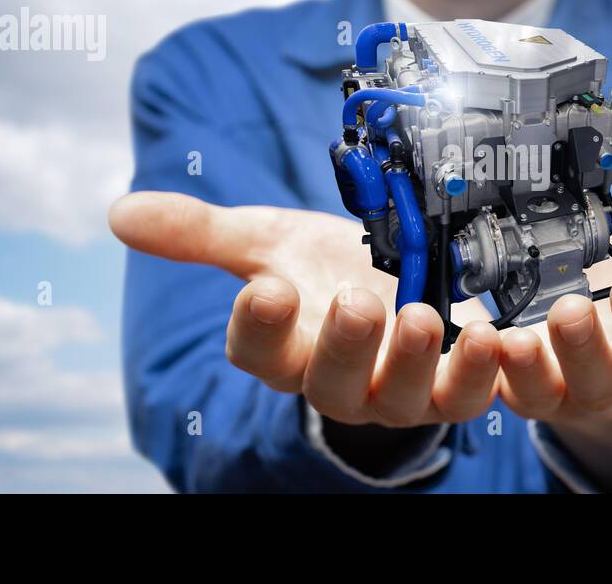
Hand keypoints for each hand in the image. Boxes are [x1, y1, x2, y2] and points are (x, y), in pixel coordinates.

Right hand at [108, 195, 498, 429]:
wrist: (409, 275)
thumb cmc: (333, 262)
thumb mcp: (273, 238)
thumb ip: (203, 231)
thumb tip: (118, 212)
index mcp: (289, 345)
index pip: (258, 352)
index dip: (258, 328)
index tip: (265, 287)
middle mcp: (342, 378)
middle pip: (332, 384)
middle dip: (343, 347)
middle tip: (354, 302)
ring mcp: (402, 387)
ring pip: (404, 398)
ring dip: (414, 362)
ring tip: (423, 317)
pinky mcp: (458, 384)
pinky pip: (470, 395)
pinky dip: (483, 374)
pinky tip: (493, 336)